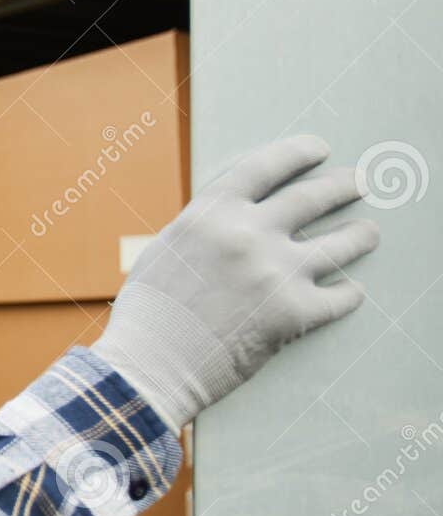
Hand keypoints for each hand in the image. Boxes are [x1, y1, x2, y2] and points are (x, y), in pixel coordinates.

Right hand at [93, 134, 379, 430]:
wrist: (149, 366)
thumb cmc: (148, 313)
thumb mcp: (167, 249)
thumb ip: (204, 229)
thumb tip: (234, 219)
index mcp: (212, 213)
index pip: (266, 166)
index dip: (298, 153)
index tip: (318, 150)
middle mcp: (249, 234)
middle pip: (313, 197)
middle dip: (342, 186)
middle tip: (357, 184)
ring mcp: (276, 272)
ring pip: (341, 243)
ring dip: (360, 235)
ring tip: (368, 233)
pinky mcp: (294, 313)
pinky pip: (339, 297)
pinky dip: (348, 294)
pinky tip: (351, 291)